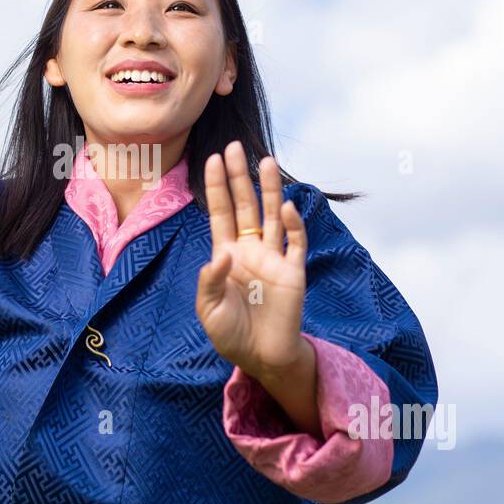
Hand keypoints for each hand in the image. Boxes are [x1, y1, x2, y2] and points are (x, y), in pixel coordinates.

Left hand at [196, 141, 310, 382]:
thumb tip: (223, 253)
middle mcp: (250, 250)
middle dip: (239, 177)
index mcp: (226, 255)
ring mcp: (273, 258)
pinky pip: (295, 243)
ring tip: (266, 161)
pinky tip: (284, 208)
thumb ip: (210, 281)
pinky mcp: (293, 272)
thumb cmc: (231, 334)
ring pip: (270, 216)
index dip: (216, 187)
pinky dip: (292, 225)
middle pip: (244, 206)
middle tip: (235, 146)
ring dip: (269, 189)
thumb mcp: (209, 310)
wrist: (262, 357)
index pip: (220, 213)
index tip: (212, 160)